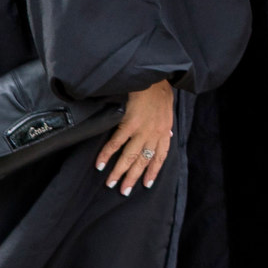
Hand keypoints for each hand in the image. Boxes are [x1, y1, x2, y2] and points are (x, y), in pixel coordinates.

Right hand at [96, 81, 174, 195]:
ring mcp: (142, 129)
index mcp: (165, 130)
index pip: (160, 156)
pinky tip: (100, 164)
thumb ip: (165, 126)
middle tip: (123, 191)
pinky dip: (107, 155)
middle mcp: (155, 132)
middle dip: (133, 177)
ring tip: (111, 183)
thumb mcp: (167, 110)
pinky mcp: (129, 122)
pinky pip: (116, 143)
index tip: (147, 184)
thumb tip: (167, 137)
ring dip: (120, 171)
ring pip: (130, 156)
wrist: (152, 75)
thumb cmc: (158, 91)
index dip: (153, 171)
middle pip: (144, 160)